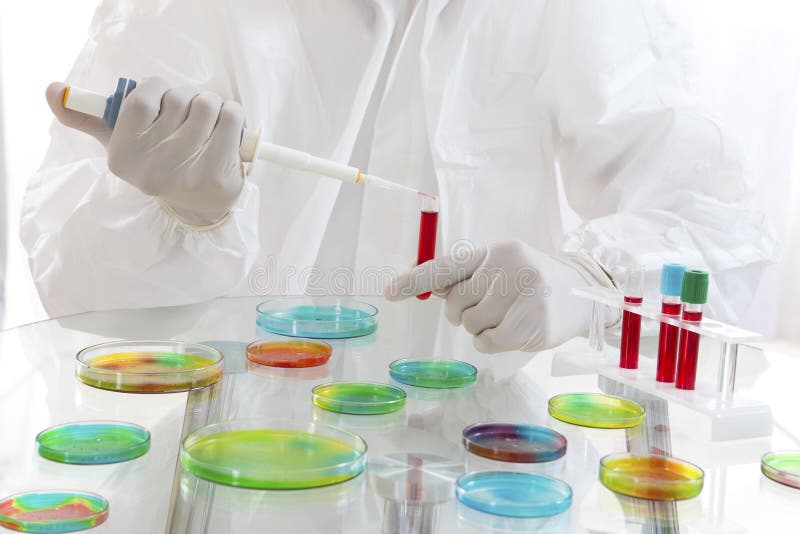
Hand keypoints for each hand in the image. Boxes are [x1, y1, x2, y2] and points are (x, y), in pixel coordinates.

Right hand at [46, 77, 244, 225]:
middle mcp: (152, 169)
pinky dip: (233, 114)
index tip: (163, 95)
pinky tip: (227, 130)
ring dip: (213, 104)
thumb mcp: (123, 142)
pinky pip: (232, 118)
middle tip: (190, 116)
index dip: (156, 87)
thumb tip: (52, 90)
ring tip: (209, 122)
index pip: (139, 99)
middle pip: (179, 99)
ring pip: (207, 104)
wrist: (202, 204)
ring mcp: (187, 174)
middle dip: (189, 98)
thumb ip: (88, 117)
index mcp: (123, 157)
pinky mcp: (220, 176)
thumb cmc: (161, 161)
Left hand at [385, 239, 594, 352]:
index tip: (388, 292)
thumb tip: (427, 286)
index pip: (446, 266)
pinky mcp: (533, 322)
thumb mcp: (501, 268)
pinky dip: (491, 342)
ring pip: (471, 324)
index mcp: (496, 251)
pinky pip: (487, 342)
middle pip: (455, 302)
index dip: (414, 281)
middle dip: (463, 312)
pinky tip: (511, 332)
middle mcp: (509, 266)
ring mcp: (524, 293)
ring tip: (506, 317)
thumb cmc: (532, 282)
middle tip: (489, 308)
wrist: (584, 294)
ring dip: (480, 328)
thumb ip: (467, 276)